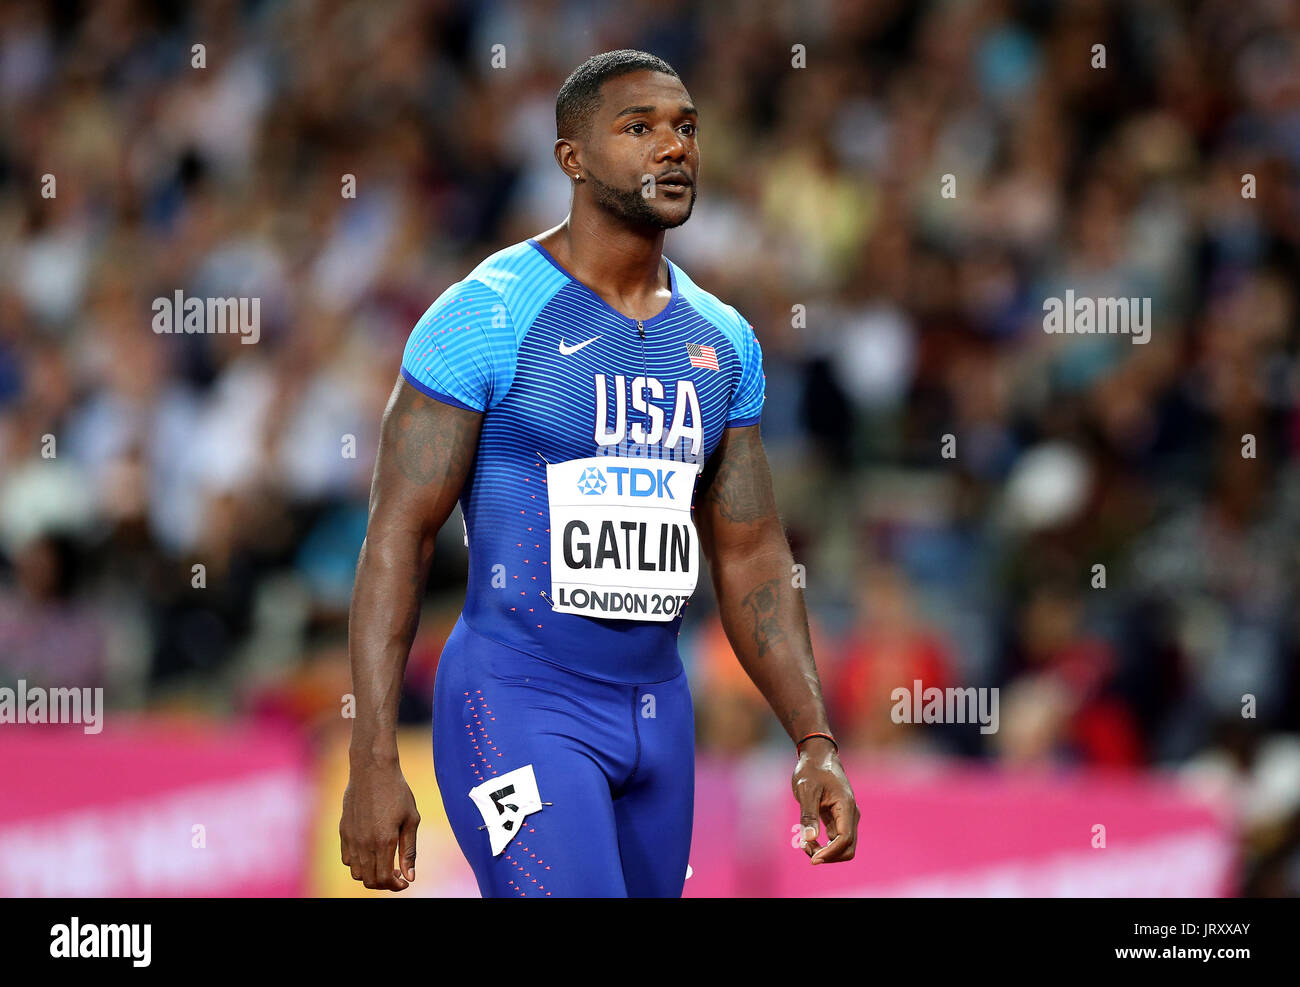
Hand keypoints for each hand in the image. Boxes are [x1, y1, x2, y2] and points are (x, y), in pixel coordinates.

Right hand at [340, 755, 419, 890]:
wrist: (373, 769)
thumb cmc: (397, 792)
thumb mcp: (411, 819)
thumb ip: (409, 850)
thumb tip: (410, 877)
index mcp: (384, 841)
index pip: (384, 879)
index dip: (395, 886)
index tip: (404, 882)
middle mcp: (364, 843)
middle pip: (369, 881)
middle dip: (384, 884)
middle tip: (397, 874)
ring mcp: (351, 838)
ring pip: (357, 873)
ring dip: (371, 875)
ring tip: (385, 864)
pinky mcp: (343, 831)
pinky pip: (347, 859)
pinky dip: (358, 864)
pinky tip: (371, 853)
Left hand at [791, 738, 857, 864]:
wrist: (817, 756)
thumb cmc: (812, 770)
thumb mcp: (806, 789)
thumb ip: (809, 814)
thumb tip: (810, 839)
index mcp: (846, 806)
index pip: (845, 839)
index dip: (830, 853)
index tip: (813, 858)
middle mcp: (850, 814)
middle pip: (848, 848)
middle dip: (828, 855)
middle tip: (805, 848)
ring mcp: (845, 817)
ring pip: (842, 846)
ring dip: (825, 851)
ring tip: (803, 843)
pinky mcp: (838, 819)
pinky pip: (836, 840)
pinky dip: (824, 845)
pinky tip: (807, 839)